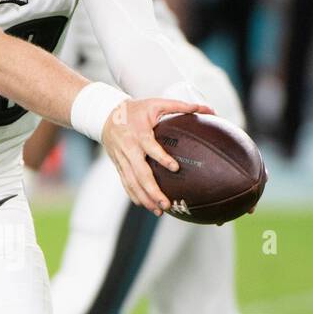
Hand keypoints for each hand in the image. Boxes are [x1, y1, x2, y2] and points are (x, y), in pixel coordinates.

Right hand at [102, 98, 213, 213]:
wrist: (105, 116)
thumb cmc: (134, 109)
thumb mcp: (156, 103)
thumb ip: (181, 106)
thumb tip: (207, 109)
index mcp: (139, 133)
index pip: (150, 148)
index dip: (161, 158)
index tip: (175, 167)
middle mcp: (129, 149)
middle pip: (140, 173)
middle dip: (153, 191)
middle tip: (167, 203)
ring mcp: (122, 160)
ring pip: (132, 183)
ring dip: (145, 198)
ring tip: (159, 210)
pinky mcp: (118, 166)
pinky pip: (126, 183)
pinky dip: (134, 195)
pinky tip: (144, 205)